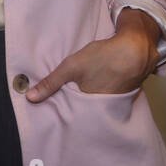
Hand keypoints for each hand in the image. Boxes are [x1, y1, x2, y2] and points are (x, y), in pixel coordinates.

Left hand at [26, 10, 159, 102]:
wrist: (136, 49)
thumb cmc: (103, 58)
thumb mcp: (71, 67)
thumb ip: (51, 83)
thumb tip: (30, 98)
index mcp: (90, 106)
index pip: (73, 116)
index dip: (63, 114)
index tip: (53, 114)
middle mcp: (104, 108)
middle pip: (84, 111)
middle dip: (75, 109)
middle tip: (63, 105)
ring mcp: (115, 101)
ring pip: (96, 104)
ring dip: (88, 100)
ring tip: (80, 93)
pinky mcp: (123, 93)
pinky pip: (107, 97)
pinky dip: (100, 92)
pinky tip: (96, 84)